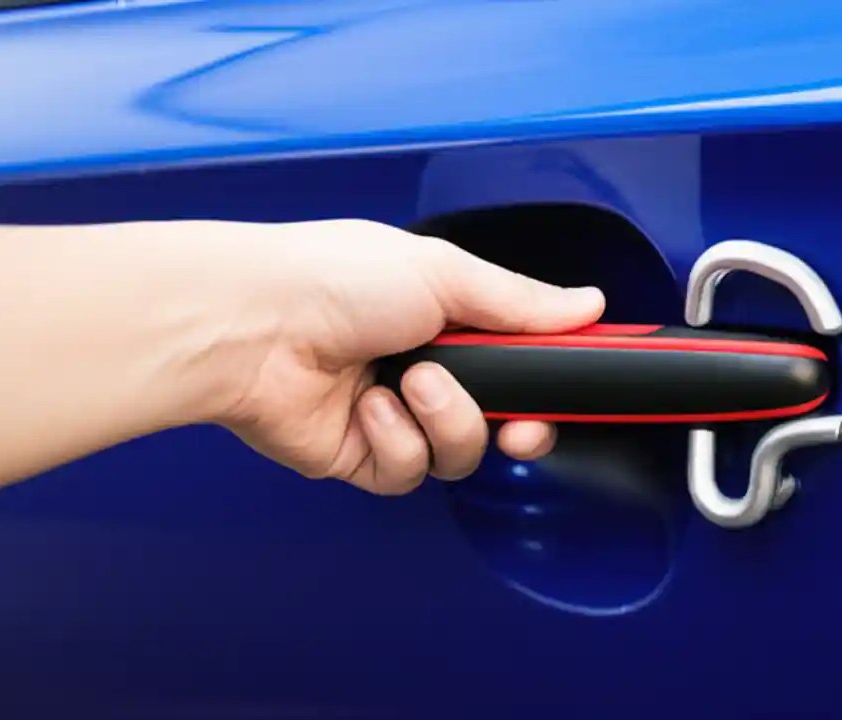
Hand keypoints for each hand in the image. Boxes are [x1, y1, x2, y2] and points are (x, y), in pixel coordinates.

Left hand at [209, 219, 604, 494]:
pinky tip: (365, 405)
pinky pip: (409, 472)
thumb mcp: (446, 274)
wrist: (253, 323)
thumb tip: (589, 304)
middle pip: (502, 420)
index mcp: (447, 318)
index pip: (523, 358)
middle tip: (517, 418)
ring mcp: (395, 417)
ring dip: (445, 419)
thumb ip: (522, 302)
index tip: (578, 388)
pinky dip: (394, 439)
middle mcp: (426, 368)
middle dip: (518, 423)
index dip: (553, 381)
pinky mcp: (361, 457)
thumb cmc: (336, 278)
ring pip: (461, 452)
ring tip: (410, 382)